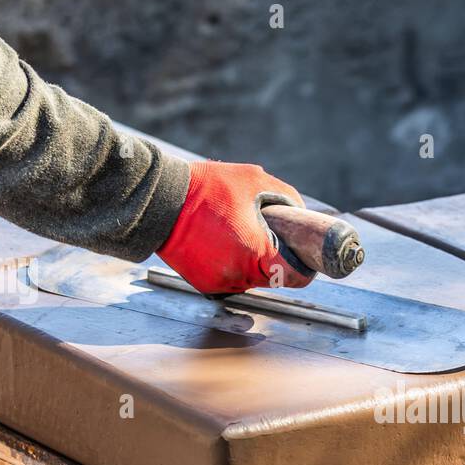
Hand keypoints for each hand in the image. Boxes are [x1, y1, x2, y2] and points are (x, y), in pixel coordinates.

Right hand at [157, 160, 313, 293]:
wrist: (159, 200)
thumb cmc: (207, 187)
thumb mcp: (254, 180)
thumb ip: (286, 196)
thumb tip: (300, 213)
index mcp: (256, 252)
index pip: (294, 276)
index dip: (303, 267)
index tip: (304, 256)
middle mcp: (239, 274)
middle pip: (273, 279)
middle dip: (276, 261)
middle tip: (269, 237)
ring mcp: (220, 282)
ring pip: (251, 281)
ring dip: (253, 265)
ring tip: (240, 236)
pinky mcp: (204, 285)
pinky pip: (230, 280)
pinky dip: (232, 267)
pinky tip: (223, 244)